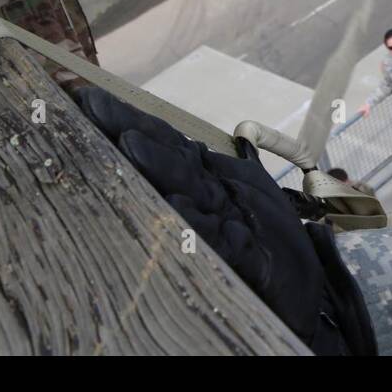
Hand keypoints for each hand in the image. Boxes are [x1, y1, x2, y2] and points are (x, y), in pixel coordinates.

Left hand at [73, 87, 375, 355]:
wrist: (305, 292)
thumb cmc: (266, 244)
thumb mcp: (238, 203)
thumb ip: (218, 172)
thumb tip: (210, 138)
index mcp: (211, 176)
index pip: (163, 140)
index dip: (127, 118)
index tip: (85, 100)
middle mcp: (218, 190)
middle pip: (170, 152)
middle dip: (130, 126)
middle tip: (91, 105)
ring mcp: (234, 219)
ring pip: (190, 185)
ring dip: (159, 163)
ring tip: (126, 143)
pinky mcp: (247, 255)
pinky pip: (217, 238)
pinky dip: (196, 221)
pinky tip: (173, 205)